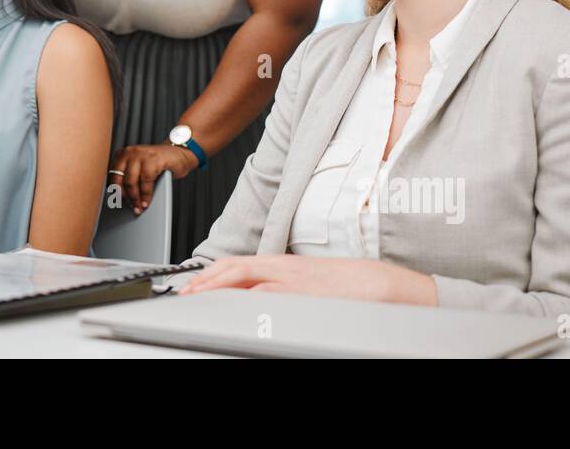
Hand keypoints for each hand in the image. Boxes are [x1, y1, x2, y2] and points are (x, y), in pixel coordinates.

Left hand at [109, 143, 197, 215]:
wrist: (179, 153)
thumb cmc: (158, 163)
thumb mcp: (140, 168)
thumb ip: (130, 177)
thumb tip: (121, 198)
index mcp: (122, 154)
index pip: (112, 176)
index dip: (115, 192)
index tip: (118, 204)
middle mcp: (129, 152)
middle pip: (119, 179)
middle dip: (125, 197)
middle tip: (131, 207)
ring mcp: (140, 154)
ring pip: (131, 181)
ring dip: (135, 198)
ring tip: (140, 206)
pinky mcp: (153, 159)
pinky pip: (146, 181)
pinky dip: (146, 194)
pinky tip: (147, 201)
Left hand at [178, 254, 437, 305]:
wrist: (382, 285)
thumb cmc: (350, 286)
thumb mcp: (310, 282)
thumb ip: (284, 287)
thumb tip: (261, 298)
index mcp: (284, 263)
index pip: (239, 263)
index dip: (212, 272)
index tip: (194, 283)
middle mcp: (284, 268)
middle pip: (234, 267)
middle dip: (206, 279)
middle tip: (186, 292)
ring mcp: (292, 281)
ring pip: (244, 278)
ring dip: (217, 288)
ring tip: (198, 298)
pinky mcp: (303, 295)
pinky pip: (267, 295)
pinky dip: (246, 299)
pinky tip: (232, 306)